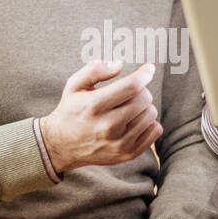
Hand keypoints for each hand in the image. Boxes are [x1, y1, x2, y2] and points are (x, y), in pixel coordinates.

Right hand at [40, 61, 161, 172]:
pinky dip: (149, 123)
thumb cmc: (71, 111)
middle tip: (130, 93)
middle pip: (144, 98)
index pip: (132, 86)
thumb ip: (94, 70)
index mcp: (94, 106)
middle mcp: (108, 126)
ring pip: (151, 114)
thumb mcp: (74, 86)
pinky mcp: (128, 154)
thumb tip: (119, 65)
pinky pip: (155, 130)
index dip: (145, 73)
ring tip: (130, 108)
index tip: (149, 68)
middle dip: (140, 90)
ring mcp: (119, 142)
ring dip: (144, 107)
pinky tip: (135, 121)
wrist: (62, 146)